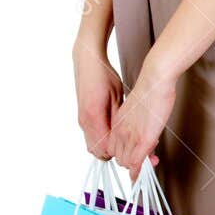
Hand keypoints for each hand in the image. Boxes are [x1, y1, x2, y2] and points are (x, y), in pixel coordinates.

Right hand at [72, 44, 123, 159]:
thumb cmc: (103, 75)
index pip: (105, 149)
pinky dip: (102, 139)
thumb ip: (117, 119)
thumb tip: (123, 136)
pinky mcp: (83, 117)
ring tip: (122, 142)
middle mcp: (85, 122)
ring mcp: (82, 120)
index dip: (120, 152)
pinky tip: (113, 132)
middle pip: (98, 151)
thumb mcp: (116, 96)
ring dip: (107, 147)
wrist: (87, 62)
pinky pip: (91, 136)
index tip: (133, 150)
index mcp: (94, 117)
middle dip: (114, 153)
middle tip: (129, 149)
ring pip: (93, 145)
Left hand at [106, 60, 175, 181]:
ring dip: (138, 167)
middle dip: (132, 161)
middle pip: (119, 157)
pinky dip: (138, 172)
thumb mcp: (137, 109)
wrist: (155, 80)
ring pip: (127, 162)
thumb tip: (144, 130)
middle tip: (148, 159)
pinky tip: (139, 177)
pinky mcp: (143, 140)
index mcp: (117, 122)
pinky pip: (136, 162)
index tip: (136, 153)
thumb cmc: (150, 89)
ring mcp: (130, 136)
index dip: (125, 152)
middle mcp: (120, 131)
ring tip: (151, 161)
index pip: (114, 147)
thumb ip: (136, 121)